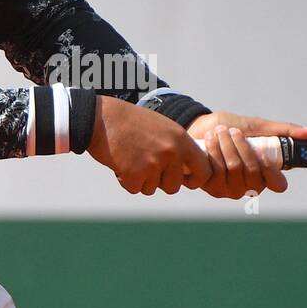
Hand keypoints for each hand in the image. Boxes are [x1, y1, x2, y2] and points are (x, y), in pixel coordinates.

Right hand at [88, 95, 212, 194]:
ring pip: (152, 189)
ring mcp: (153, 163)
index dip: (196, 180)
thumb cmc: (132, 123)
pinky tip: (121, 164)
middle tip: (145, 167)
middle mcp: (170, 152)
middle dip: (159, 182)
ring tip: (131, 160)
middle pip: (173, 186)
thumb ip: (178, 147)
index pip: (203, 170)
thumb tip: (190, 172)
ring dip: (141, 180)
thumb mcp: (163, 128)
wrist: (103, 118)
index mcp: (181, 139)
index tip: (187, 181)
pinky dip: (127, 181)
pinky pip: (135, 189)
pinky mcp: (135, 173)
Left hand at [186, 111, 306, 198]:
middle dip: (241, 146)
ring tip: (219, 132)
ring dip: (226, 145)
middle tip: (233, 131)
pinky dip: (213, 150)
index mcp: (264, 175)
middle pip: (252, 171)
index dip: (272, 171)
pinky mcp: (210, 188)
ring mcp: (229, 190)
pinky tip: (209, 141)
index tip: (263, 152)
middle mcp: (249, 187)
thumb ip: (285, 130)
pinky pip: (215, 171)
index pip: (278, 184)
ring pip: (234, 169)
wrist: (198, 128)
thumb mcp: (258, 126)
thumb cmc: (230, 128)